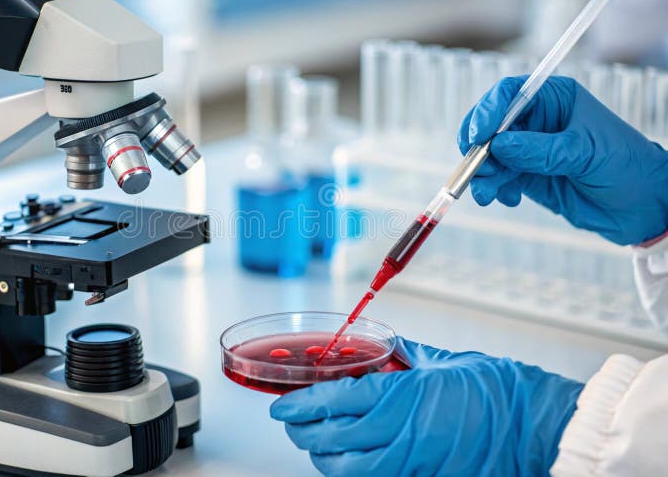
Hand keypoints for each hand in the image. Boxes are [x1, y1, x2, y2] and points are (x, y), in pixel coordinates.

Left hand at [270, 339, 581, 476]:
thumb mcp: (438, 361)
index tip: (282, 405)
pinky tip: (349, 461)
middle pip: (331, 440)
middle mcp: (400, 434)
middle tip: (294, 422)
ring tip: (317, 443)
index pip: (333, 401)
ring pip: (347, 471)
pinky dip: (353, 473)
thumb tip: (374, 349)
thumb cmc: (491, 388)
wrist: (531, 425)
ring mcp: (411, 464)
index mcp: (402, 396)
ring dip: (324, 458)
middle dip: (303, 432)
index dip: (300, 404)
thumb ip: (399, 355)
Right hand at [457, 76, 667, 244]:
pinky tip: (509, 199)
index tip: (477, 136)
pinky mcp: (526, 176)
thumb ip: (542, 150)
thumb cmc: (625, 165)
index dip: (488, 111)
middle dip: (478, 148)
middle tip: (476, 169)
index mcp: (554, 99)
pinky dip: (494, 189)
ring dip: (483, 175)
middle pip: (490, 125)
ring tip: (489, 194)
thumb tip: (499, 146)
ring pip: (489, 156)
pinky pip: (497, 179)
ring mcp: (528, 150)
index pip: (509, 94)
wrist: (642, 206)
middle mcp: (536, 121)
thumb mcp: (585, 153)